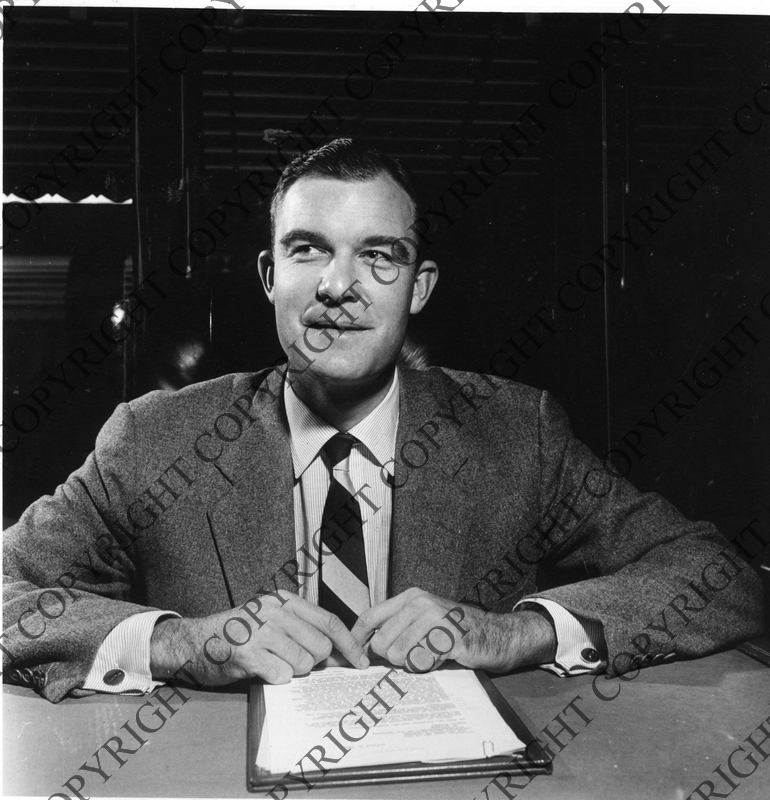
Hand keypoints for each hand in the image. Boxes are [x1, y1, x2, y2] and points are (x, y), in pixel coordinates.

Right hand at [150, 592, 368, 685]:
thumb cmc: (240, 634)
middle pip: (320, 647)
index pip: (329, 622)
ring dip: (293, 671)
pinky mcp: (248, 654)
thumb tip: (341, 654)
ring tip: (272, 662)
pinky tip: (261, 669)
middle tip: (292, 660)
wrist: (196, 641)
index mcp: (285, 600)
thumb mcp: (273, 619)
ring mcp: (261, 631)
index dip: (349, 644)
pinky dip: (276, 678)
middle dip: (313, 662)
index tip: (361, 661)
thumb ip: (304, 629)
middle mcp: (275, 611)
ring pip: (304, 663)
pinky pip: (282, 675)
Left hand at [350, 587, 556, 672]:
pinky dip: (428, 667)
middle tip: (413, 656)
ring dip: (412, 663)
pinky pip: (422, 662)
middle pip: (382, 642)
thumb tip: (364, 648)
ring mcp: (435, 618)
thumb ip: (396, 628)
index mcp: (410, 597)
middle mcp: (420, 603)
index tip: (352, 657)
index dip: (356, 639)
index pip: (370, 617)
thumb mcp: (422, 621)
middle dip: (392, 658)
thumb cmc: (454, 632)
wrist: (495, 635)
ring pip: (400, 655)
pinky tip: (441, 658)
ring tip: (430, 655)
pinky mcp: (449, 637)